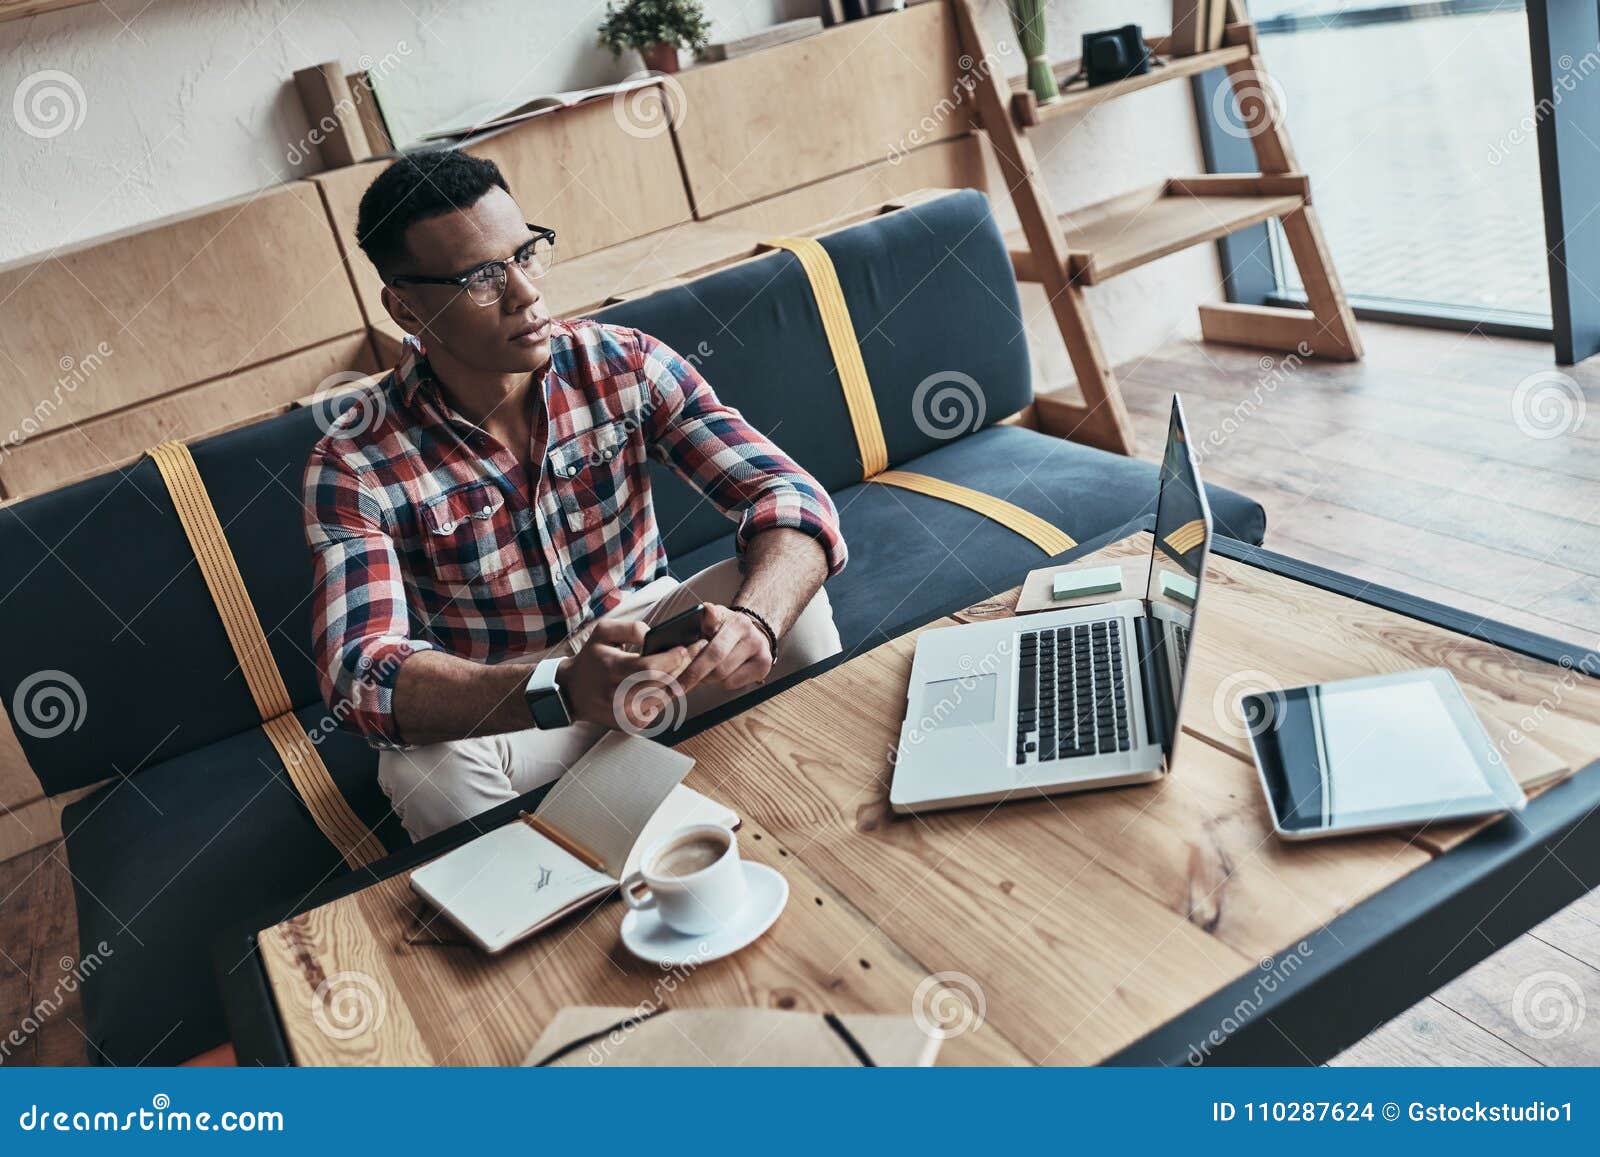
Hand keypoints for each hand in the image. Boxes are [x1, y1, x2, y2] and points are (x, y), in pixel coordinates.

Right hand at [555, 618, 698, 730]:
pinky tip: (672, 678)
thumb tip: (654, 634)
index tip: (685, 647)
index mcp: (612, 671)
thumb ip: (630, 628)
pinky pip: (660, 707)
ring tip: (689, 662)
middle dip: (683, 665)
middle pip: (662, 683)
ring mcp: (627, 714)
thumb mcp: (603, 633)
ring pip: (666, 696)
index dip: (671, 658)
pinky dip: (668, 692)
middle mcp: (620, 696)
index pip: (649, 667)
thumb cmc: (591, 659)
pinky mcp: (634, 724)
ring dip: (680, 679)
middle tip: (697, 650)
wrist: (573, 693)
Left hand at [674, 603, 774, 696]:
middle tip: (682, 683)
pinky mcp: (764, 666)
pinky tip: (722, 672)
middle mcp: (752, 637)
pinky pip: (734, 683)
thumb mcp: (713, 619)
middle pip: (718, 669)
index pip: (713, 650)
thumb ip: (706, 618)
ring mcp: (761, 652)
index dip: (694, 667)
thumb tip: (707, 608)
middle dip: (697, 676)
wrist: (753, 631)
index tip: (677, 681)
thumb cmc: (725, 628)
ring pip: (724, 678)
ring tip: (705, 670)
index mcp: (738, 622)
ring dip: (709, 678)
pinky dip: (723, 681)